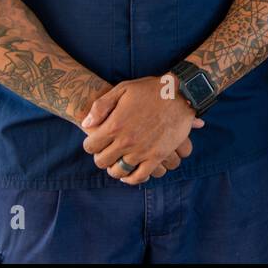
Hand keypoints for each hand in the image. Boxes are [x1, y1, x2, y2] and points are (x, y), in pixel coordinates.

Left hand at [81, 76, 205, 184]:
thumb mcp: (122, 89)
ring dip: (115, 169)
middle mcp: (126, 141)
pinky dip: (132, 179)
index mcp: (114, 125)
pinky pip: (140, 176)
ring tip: (117, 163)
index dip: (90, 145)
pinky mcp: (157, 156)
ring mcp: (142, 151)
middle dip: (101, 157)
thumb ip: (101, 106)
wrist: (180, 92)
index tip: (95, 142)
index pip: (90, 146)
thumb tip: (86, 124)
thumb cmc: (150, 89)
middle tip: (106, 152)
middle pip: (102, 161)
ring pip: (119, 171)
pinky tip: (129, 174)